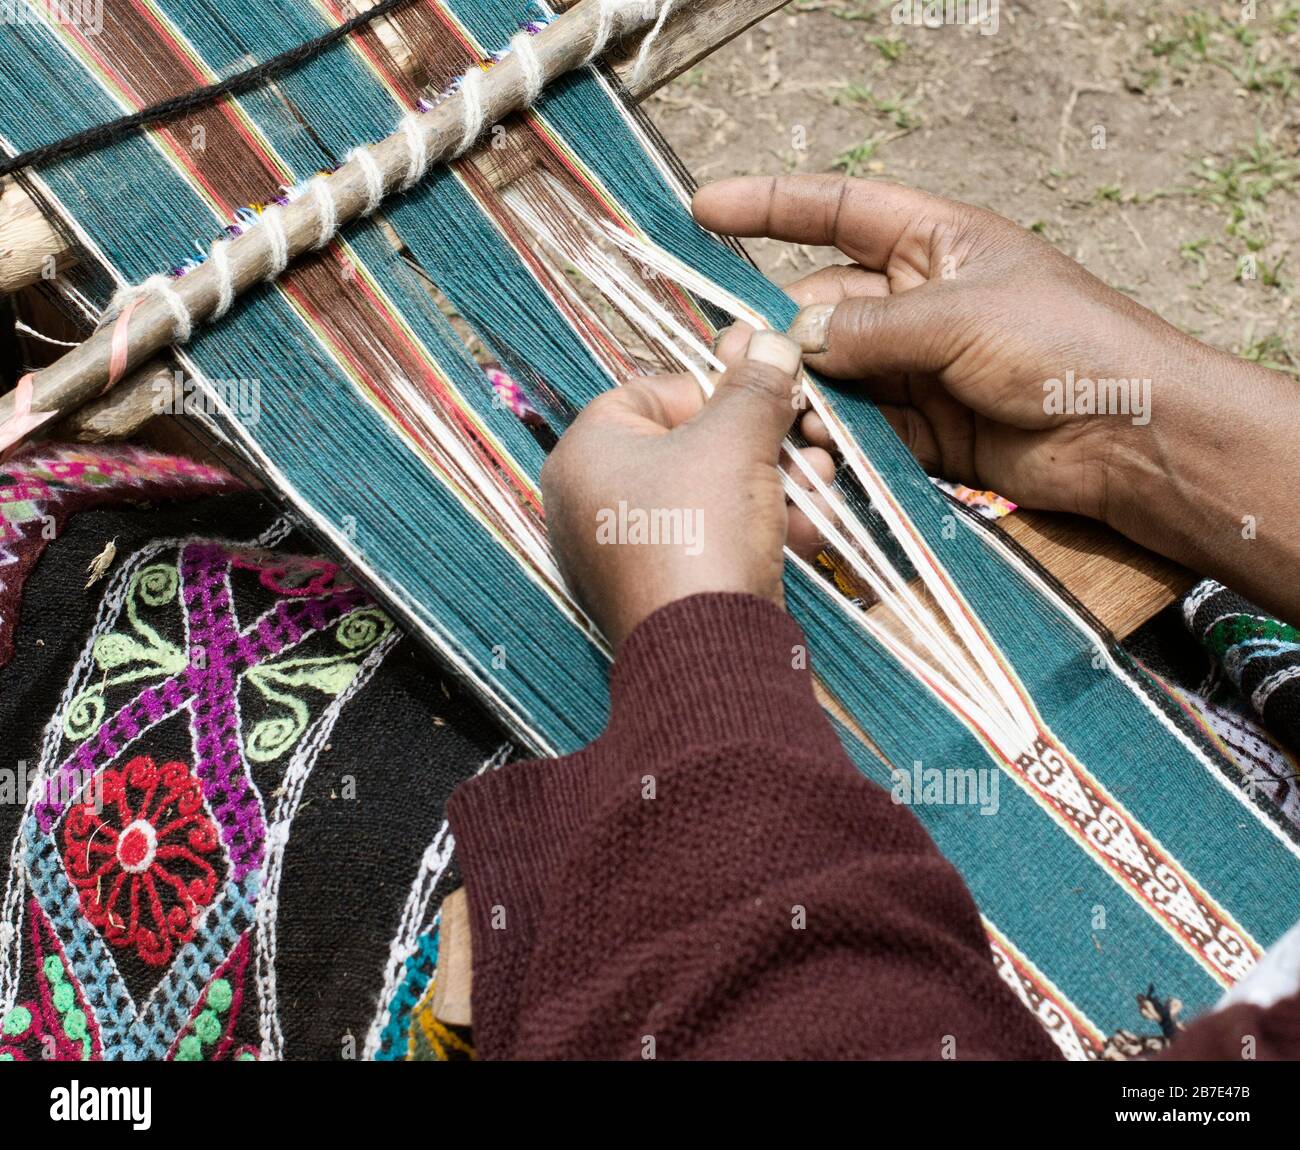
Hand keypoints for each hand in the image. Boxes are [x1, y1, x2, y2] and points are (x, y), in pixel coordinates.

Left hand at [540, 330, 832, 646]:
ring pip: (710, 494)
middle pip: (692, 444)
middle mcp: (593, 499)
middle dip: (763, 444)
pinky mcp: (660, 588)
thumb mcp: (736, 441)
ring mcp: (623, 549)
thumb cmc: (701, 533)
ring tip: (819, 489)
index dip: (720, 388)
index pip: (655, 391)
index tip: (770, 394)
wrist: (708, 653)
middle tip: (811, 445)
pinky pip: (710, 539)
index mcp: (587, 451)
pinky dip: (756, 530)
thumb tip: (769, 343)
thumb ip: (754, 386)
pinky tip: (806, 531)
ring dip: (773, 485)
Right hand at [693, 174, 1219, 521]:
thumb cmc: (1065, 345)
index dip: (770, 207)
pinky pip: (861, 427)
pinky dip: (836, 438)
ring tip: (781, 413)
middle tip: (741, 360)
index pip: (838, 211)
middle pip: (823, 306)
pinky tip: (817, 449)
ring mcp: (919, 368)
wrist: (1129, 436)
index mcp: (934, 245)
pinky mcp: (923, 429)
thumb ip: (869, 328)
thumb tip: (796, 337)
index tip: (704, 210)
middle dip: (783, 332)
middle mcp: (918, 302)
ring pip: (835, 374)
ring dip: (806, 393)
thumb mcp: (959, 316)